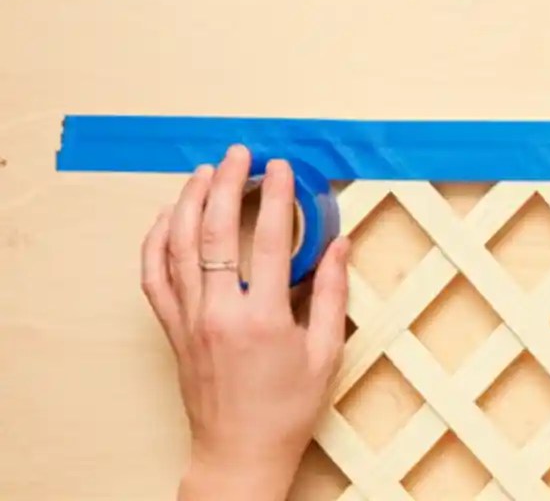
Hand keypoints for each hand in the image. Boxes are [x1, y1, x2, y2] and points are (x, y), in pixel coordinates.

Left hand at [139, 145, 350, 500]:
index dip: (276, 196)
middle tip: (239, 155)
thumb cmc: (287, 408)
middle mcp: (218, 313)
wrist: (240, 451)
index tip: (281, 167)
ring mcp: (189, 320)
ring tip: (203, 172)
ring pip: (176, 247)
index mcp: (262, 318)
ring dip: (187, 202)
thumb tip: (338, 245)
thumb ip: (329, 293)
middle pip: (212, 232)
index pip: (266, 240)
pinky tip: (165, 218)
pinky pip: (153, 276)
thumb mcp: (325, 351)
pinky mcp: (172, 330)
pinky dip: (154, 242)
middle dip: (225, 184)